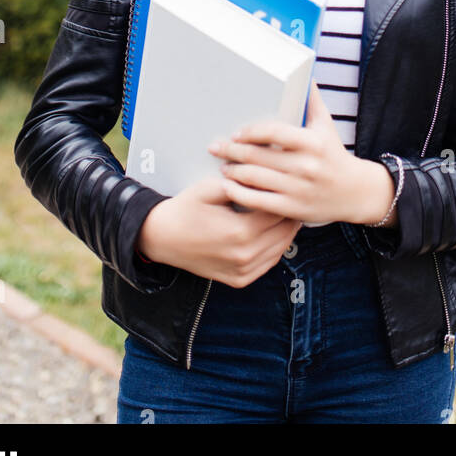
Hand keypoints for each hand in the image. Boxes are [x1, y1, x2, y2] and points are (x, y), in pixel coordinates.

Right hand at [136, 176, 300, 287]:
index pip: (278, 211)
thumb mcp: (210, 187)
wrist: (161, 238)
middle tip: (294, 196)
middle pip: (285, 231)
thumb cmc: (185, 210)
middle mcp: (246, 256)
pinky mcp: (239, 280)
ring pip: (281, 248)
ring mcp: (243, 271)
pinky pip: (269, 263)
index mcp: (241, 232)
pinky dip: (277, 247)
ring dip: (287, 230)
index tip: (289, 184)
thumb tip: (265, 176)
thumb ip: (241, 182)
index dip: (285, 195)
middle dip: (290, 212)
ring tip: (288, 211)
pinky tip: (276, 232)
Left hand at [206, 80, 394, 226]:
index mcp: (312, 142)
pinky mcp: (293, 209)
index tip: (235, 132)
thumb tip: (305, 73)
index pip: (273, 132)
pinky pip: (259, 202)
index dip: (250, 132)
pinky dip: (240, 194)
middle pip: (258, 156)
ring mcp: (298, 189)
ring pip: (255, 179)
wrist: (356, 192)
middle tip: (215, 147)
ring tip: (222, 167)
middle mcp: (305, 166)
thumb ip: (312, 100)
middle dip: (232, 151)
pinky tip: (229, 188)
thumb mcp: (326, 125)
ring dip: (233, 172)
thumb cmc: (335, 154)